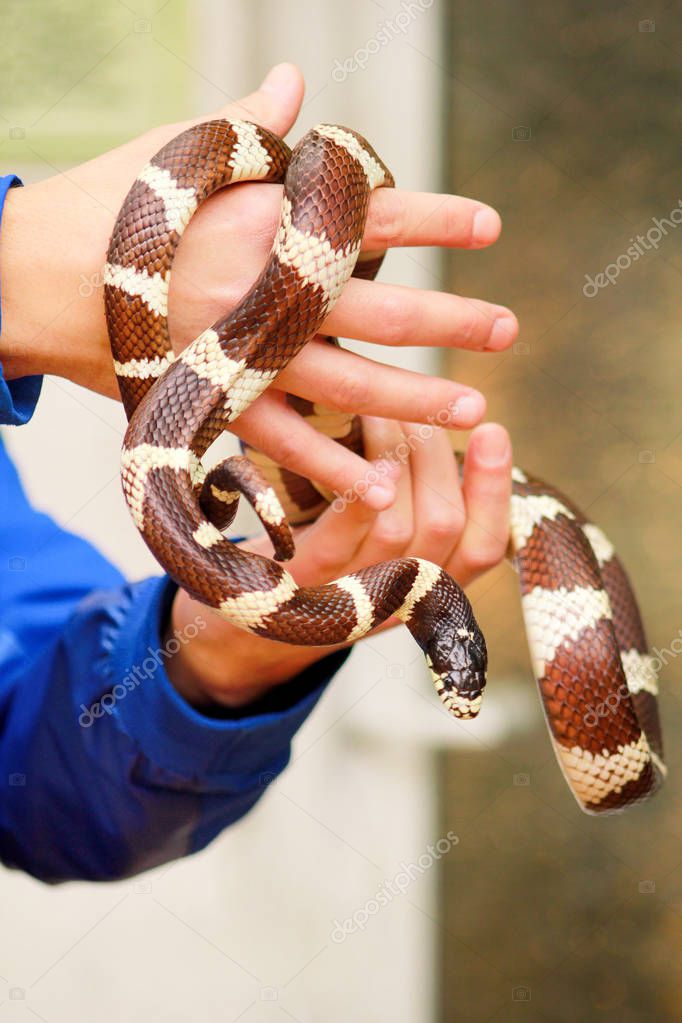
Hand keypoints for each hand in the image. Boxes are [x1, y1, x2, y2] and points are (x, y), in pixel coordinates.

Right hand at [0, 63, 516, 510]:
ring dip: (417, 399)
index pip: (372, 217)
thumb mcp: (180, 154)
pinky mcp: (217, 400)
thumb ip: (250, 124)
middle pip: (381, 310)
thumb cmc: (109, 207)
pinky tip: (384, 486)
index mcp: (263, 220)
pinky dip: (334, 468)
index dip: (438, 220)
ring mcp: (244, 353)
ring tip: (475, 408)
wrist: (27, 277)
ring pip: (349, 384)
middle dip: (451, 320)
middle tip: (505, 330)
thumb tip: (296, 81)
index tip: (490, 227)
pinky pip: (286, 443)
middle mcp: (264, 290)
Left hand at [167, 422, 511, 708]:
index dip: (495, 490)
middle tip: (417, 405)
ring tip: (381, 410)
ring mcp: (350, 598)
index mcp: (425, 588)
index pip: (483, 546)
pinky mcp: (302, 587)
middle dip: (437, 454)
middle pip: (446, 525)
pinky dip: (359, 496)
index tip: (493, 430)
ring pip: (400, 527)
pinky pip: (340, 541)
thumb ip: (410, 499)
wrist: (239, 623)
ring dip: (397, 458)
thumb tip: (442, 425)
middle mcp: (397, 600)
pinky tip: (361, 456)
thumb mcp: (374, 536)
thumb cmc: (315, 557)